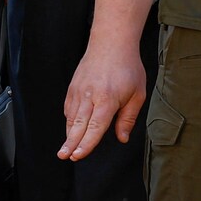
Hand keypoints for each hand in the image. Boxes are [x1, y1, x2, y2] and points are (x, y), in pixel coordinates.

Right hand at [58, 36, 146, 159]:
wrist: (111, 43)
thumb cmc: (127, 68)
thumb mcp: (137, 94)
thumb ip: (128, 118)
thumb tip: (122, 138)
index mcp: (107, 99)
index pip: (95, 127)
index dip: (86, 144)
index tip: (78, 155)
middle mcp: (90, 96)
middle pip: (78, 125)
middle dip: (70, 143)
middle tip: (64, 156)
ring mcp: (78, 91)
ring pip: (71, 118)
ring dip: (69, 134)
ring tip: (66, 150)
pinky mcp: (72, 88)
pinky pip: (69, 109)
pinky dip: (70, 121)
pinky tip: (73, 129)